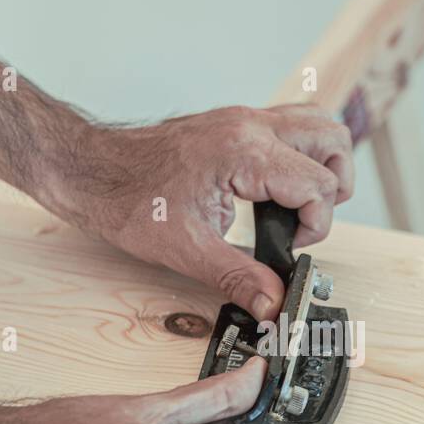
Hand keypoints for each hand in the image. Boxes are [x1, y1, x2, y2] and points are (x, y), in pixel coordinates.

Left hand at [52, 105, 353, 320]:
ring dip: (323, 166)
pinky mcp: (236, 122)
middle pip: (334, 141)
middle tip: (303, 222)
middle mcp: (251, 125)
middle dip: (333, 188)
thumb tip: (273, 304)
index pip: (319, 184)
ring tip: (297, 205)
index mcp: (244, 152)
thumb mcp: (186, 249)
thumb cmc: (126, 199)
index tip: (290, 245)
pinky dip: (299, 155)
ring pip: (319, 125)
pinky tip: (274, 190)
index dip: (316, 225)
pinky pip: (292, 126)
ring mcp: (244, 118)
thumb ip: (238, 277)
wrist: (89, 170)